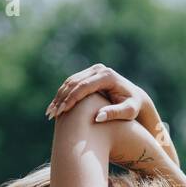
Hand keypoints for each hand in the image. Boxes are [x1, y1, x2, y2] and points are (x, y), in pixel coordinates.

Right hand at [46, 64, 160, 133]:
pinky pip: (72, 83)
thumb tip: (97, 117)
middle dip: (61, 98)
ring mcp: (93, 70)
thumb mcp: (128, 112)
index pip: (84, 86)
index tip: (62, 111)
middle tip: (51, 114)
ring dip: (59, 97)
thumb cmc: (133, 107)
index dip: (72, 99)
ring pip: (70, 82)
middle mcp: (99, 70)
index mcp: (107, 76)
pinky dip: (62, 95)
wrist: (135, 98)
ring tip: (50, 113)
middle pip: (74, 82)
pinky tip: (55, 107)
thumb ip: (114, 113)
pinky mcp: (89, 75)